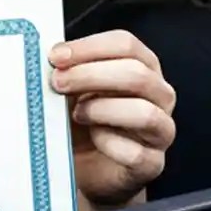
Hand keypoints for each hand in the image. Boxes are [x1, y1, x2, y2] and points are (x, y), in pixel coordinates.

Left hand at [49, 30, 175, 210]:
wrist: (83, 165)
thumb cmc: (79, 119)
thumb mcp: (72, 87)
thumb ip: (67, 68)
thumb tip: (50, 57)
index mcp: (141, 66)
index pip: (125, 44)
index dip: (89, 47)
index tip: (56, 56)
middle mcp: (158, 95)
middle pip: (137, 74)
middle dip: (90, 75)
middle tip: (58, 82)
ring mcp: (160, 130)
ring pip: (144, 112)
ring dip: (102, 110)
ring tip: (77, 114)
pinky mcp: (152, 163)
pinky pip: (137, 153)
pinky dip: (109, 145)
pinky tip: (93, 139)